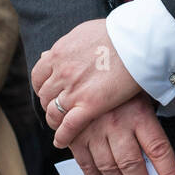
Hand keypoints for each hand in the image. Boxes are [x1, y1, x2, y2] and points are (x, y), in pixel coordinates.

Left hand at [32, 20, 139, 148]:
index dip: (43, 86)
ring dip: (54, 120)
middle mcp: (61, 72)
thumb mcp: (85, 32)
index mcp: (59, 53)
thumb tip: (64, 48)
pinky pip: (68, 125)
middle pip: (45, 95)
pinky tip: (61, 142)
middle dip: (49, 103)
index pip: (39, 76)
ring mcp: (73, 90)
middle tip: (56, 109)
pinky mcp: (89, 105)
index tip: (50, 91)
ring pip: (53, 111)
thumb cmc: (117, 33)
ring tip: (59, 126)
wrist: (136, 41)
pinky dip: (63, 135)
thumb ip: (71, 44)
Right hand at [67, 93, 174, 174]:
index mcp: (137, 112)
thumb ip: (152, 121)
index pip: (158, 148)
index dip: (168, 173)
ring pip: (109, 167)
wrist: (84, 68)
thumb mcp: (142, 93)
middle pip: (132, 164)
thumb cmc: (119, 83)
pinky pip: (86, 163)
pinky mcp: (76, 135)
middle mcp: (116, 123)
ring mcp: (94, 130)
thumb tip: (164, 156)